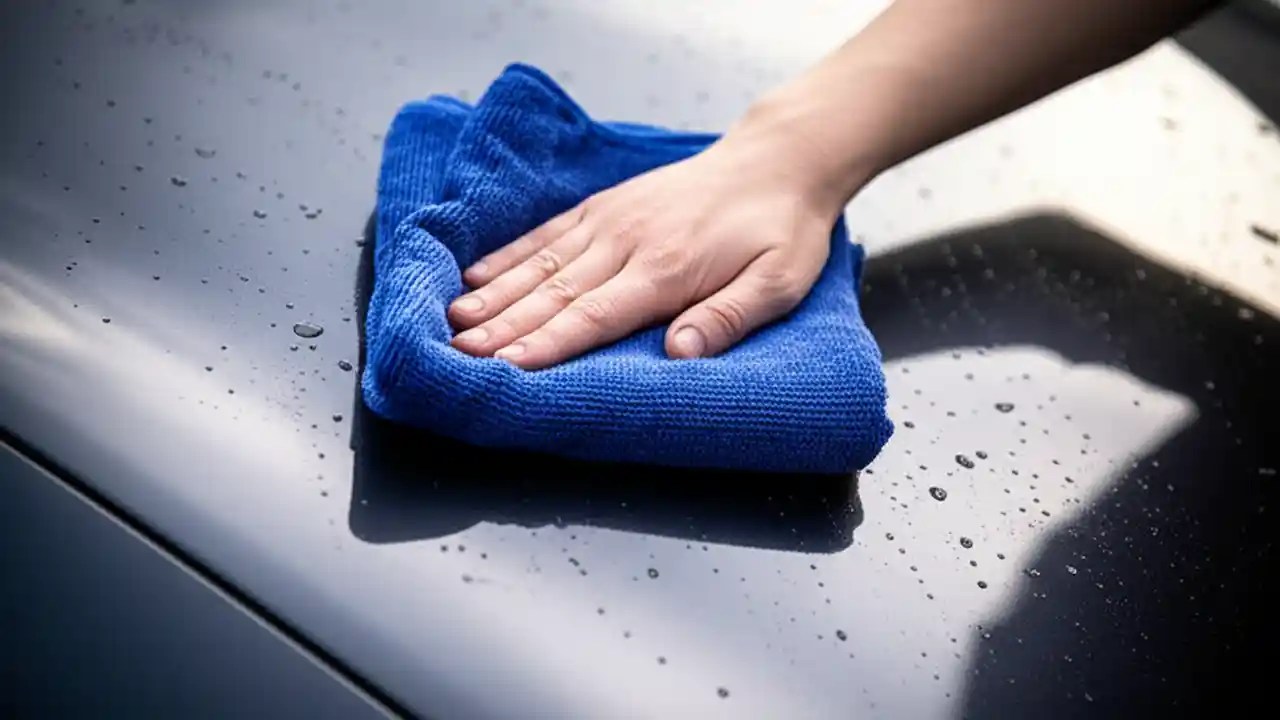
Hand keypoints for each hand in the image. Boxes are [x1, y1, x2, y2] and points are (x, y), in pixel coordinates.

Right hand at [448, 120, 847, 369]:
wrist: (778, 161)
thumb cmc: (781, 229)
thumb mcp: (778, 282)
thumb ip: (727, 317)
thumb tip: (677, 353)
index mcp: (666, 269)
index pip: (595, 315)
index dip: (547, 343)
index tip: (505, 366)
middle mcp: (627, 242)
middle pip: (555, 292)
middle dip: (503, 326)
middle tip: (457, 353)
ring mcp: (611, 220)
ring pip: (541, 263)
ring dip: (494, 294)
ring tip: (453, 321)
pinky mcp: (606, 207)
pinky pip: (548, 232)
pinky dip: (509, 255)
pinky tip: (477, 276)